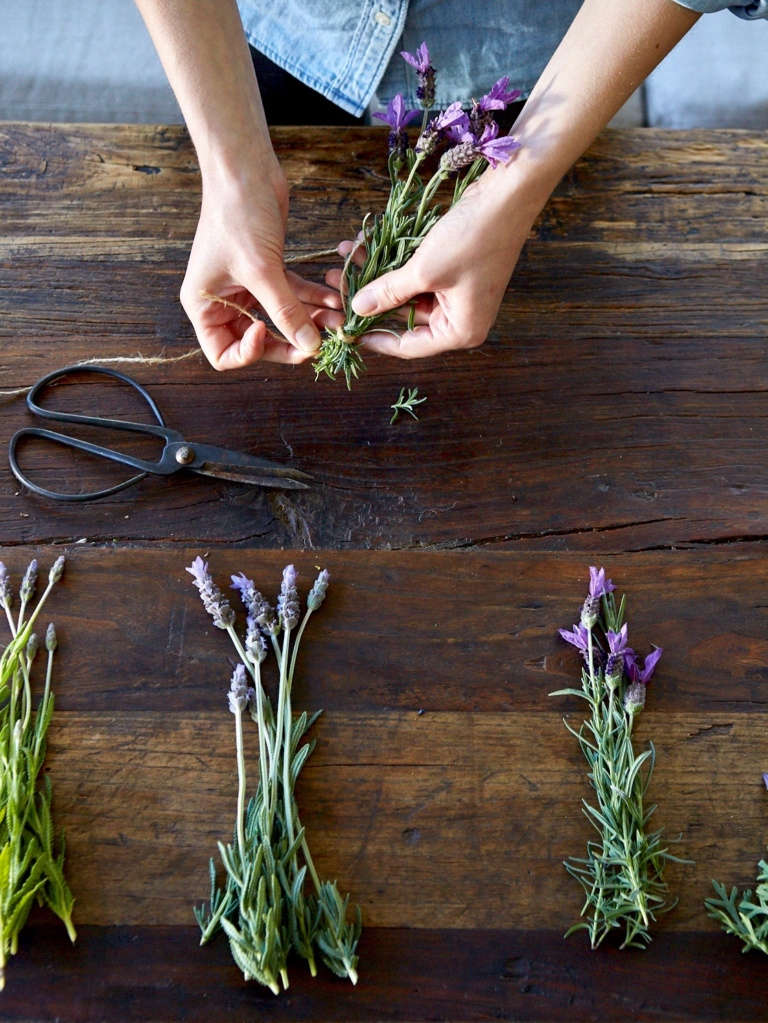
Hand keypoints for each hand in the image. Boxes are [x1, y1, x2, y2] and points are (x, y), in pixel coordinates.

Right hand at [180, 159, 343, 369]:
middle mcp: (222, 300)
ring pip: (280, 319)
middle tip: (317, 344)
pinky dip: (311, 298)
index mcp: (204, 306)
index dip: (248, 353)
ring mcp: (246, 286)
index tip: (267, 332)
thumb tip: (310, 347)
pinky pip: (291, 295)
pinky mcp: (268, 270)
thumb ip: (286, 312)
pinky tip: (334, 299)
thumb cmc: (238, 214)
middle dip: (289, 342)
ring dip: (309, 321)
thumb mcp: (262, 270)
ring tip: (337, 321)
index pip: (223, 355)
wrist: (245, 167)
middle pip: (257, 343)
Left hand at [328, 176, 537, 359]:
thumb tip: (358, 308)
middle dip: (368, 300)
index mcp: (460, 331)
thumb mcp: (424, 270)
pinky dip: (390, 261)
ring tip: (342, 262)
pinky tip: (361, 245)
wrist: (508, 194)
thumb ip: (388, 292)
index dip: (373, 338)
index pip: (409, 346)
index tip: (344, 328)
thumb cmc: (472, 239)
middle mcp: (459, 317)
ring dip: (373, 276)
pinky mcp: (452, 270)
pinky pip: (414, 274)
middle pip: (403, 319)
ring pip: (405, 293)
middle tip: (334, 289)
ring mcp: (456, 293)